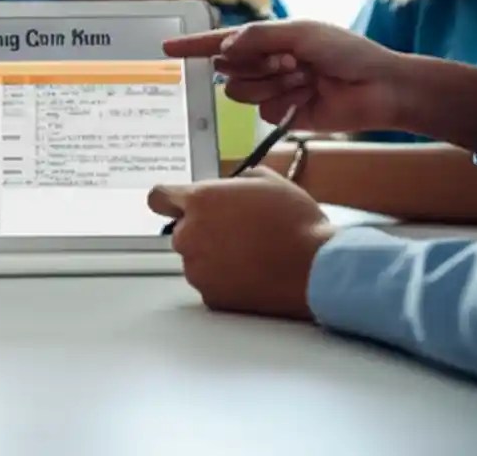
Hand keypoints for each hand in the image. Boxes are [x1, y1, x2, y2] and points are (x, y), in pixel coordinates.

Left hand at [148, 168, 334, 319]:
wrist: (317, 268)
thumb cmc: (296, 223)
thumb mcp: (269, 181)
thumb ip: (237, 179)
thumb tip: (232, 186)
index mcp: (200, 201)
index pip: (158, 197)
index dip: (169, 201)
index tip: (176, 205)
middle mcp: (190, 235)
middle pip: (183, 231)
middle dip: (204, 231)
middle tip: (239, 232)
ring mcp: (197, 269)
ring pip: (197, 259)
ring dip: (215, 256)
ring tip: (253, 254)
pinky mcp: (210, 296)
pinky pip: (211, 284)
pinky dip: (226, 281)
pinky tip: (253, 274)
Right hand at [162, 20, 405, 132]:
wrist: (377, 88)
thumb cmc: (346, 52)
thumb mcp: (301, 32)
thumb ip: (258, 36)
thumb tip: (224, 49)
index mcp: (268, 38)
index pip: (221, 41)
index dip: (193, 45)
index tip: (167, 47)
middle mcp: (266, 63)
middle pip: (229, 67)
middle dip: (256, 62)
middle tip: (290, 59)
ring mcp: (272, 89)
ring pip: (241, 91)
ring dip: (273, 82)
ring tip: (304, 78)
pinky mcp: (281, 115)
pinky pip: (261, 111)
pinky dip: (284, 101)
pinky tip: (308, 96)